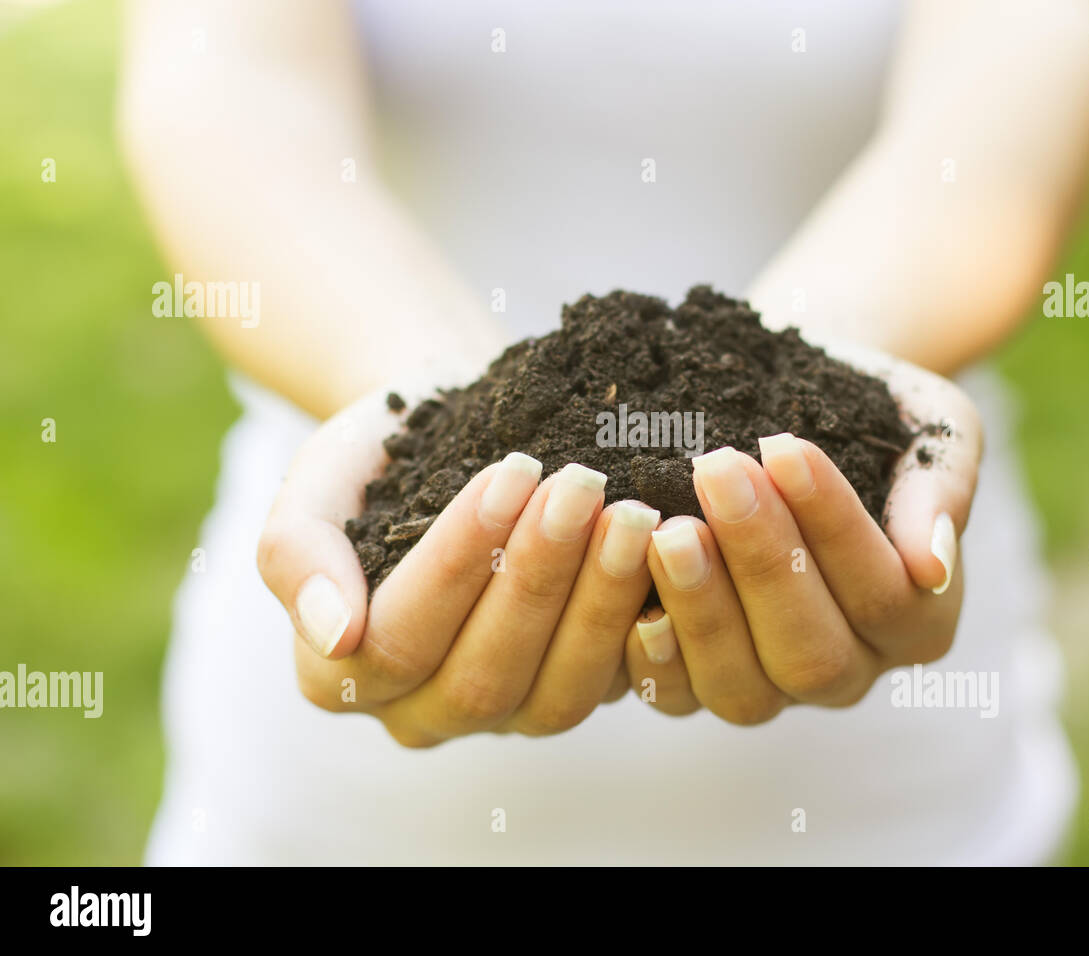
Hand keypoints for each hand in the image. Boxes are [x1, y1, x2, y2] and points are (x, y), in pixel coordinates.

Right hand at [256, 386, 659, 746]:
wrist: (450, 432)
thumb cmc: (375, 460)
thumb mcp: (313, 488)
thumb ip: (295, 557)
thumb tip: (337, 636)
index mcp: (343, 676)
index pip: (395, 643)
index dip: (456, 562)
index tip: (510, 474)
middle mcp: (424, 712)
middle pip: (482, 677)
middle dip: (537, 576)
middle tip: (582, 485)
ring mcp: (507, 711)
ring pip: (557, 695)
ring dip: (599, 601)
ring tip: (631, 514)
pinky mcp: (575, 687)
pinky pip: (616, 684)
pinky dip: (645, 622)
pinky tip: (668, 554)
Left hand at [624, 347, 982, 722]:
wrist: (787, 405)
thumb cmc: (867, 410)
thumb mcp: (931, 427)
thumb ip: (942, 488)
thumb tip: (934, 567)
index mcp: (919, 621)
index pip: (886, 594)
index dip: (834, 526)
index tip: (785, 448)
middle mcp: (850, 672)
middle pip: (813, 653)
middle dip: (761, 561)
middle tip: (716, 472)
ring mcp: (773, 689)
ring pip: (743, 688)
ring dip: (701, 608)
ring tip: (666, 529)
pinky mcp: (699, 686)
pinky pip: (676, 696)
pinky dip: (651, 653)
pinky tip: (629, 592)